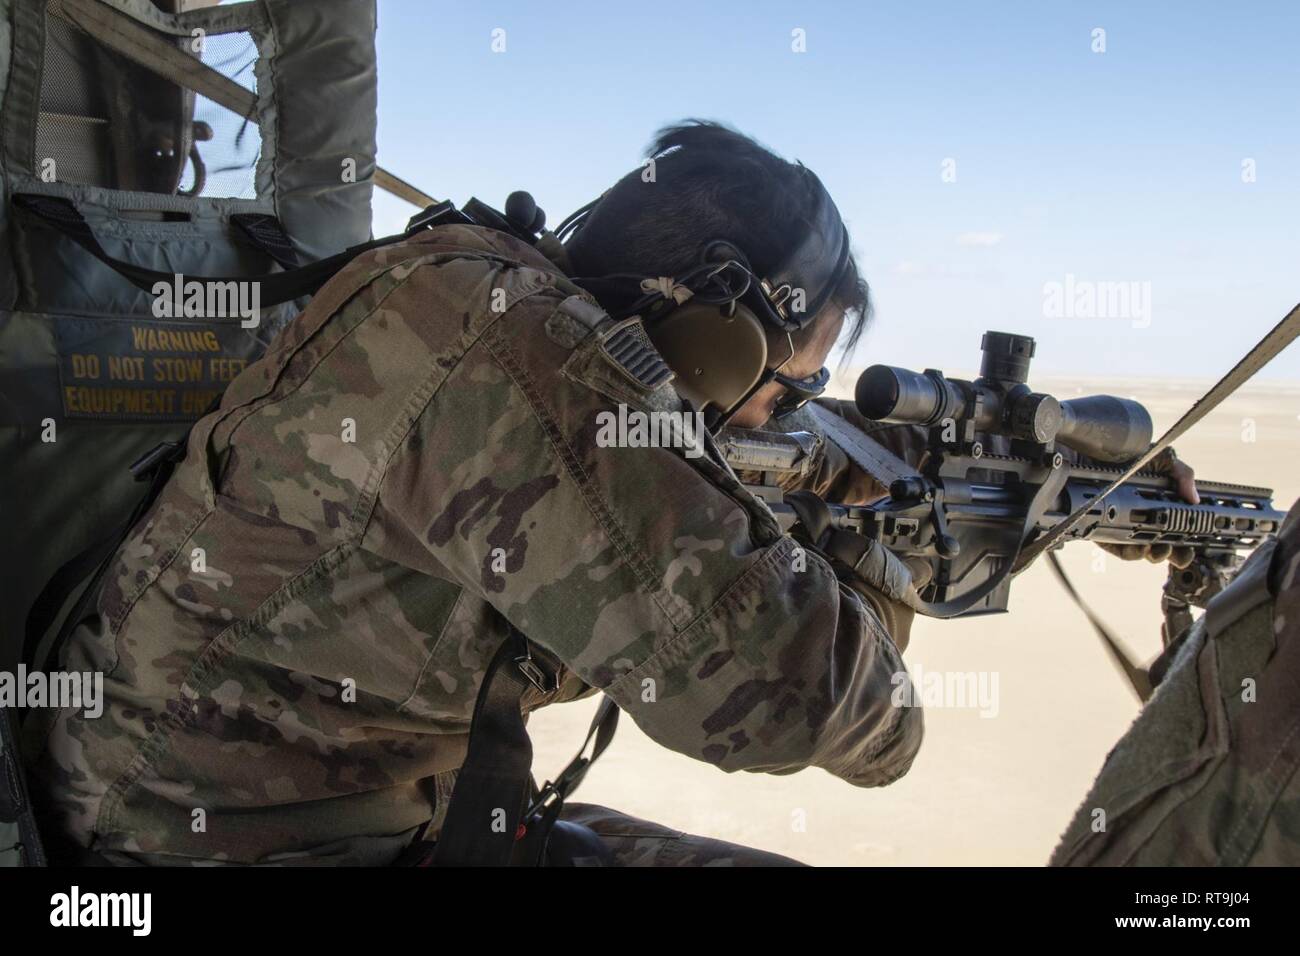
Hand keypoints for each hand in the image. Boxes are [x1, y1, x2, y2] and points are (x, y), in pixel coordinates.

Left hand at [1098, 447, 1198, 567]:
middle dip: (1177, 553)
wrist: (1088, 456)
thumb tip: (1195, 498)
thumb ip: (1181, 474)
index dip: (1189, 538)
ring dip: (1156, 554)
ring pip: (1145, 551)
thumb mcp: (1160, 460)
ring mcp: (1125, 527)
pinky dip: (1133, 552)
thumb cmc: (1124, 455)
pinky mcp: (1105, 533)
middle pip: (1164, 544)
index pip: (1178, 527)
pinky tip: (1141, 548)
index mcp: (1159, 503)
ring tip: (1162, 548)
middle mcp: (1142, 518)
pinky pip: (1121, 549)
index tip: (1198, 542)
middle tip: (1183, 553)